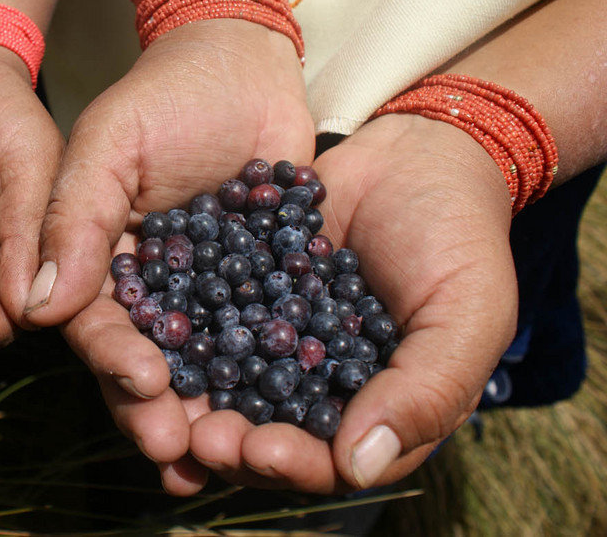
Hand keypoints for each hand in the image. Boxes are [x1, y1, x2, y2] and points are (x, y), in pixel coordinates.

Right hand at [47, 19, 314, 493]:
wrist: (244, 61)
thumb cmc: (164, 95)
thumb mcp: (109, 146)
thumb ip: (74, 219)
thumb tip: (35, 307)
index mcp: (98, 262)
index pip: (95, 323)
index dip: (113, 358)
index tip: (143, 382)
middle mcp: (150, 290)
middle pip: (147, 361)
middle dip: (158, 408)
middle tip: (179, 445)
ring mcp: (209, 294)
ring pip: (205, 365)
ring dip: (213, 411)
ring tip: (228, 455)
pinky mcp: (264, 288)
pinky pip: (268, 339)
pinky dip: (274, 377)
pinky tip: (292, 413)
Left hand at [179, 113, 516, 492]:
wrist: (417, 152)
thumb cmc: (458, 237)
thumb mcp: (466, 316)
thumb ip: (425, 392)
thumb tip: (359, 468)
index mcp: (377, 405)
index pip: (331, 459)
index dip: (295, 464)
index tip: (261, 451)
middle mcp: (318, 381)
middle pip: (266, 430)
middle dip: (230, 439)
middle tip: (195, 436)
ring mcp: (277, 335)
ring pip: (228, 381)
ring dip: (195, 396)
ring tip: (164, 393)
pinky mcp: (247, 290)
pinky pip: (211, 316)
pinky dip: (185, 327)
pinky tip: (154, 328)